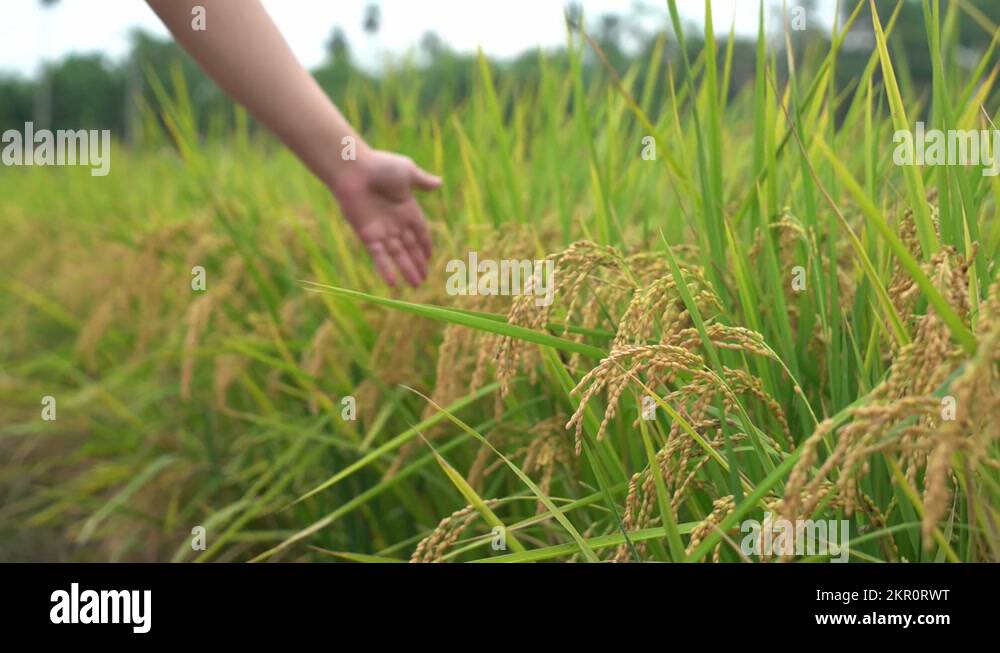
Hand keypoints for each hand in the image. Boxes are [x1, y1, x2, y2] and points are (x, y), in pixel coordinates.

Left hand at [331, 150, 440, 287]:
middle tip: (424, 279)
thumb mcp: (407, 172)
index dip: (425, 244)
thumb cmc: (381, 166)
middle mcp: (395, 222)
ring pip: (397, 255)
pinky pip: (378, 256)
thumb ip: (423, 182)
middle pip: (409, 247)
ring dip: (406, 269)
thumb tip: (439, 183)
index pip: (420, 231)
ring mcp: (381, 230)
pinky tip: (392, 283)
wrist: (353, 169)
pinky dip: (385, 269)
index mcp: (407, 208)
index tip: (430, 257)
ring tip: (416, 284)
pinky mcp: (367, 235)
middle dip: (418, 262)